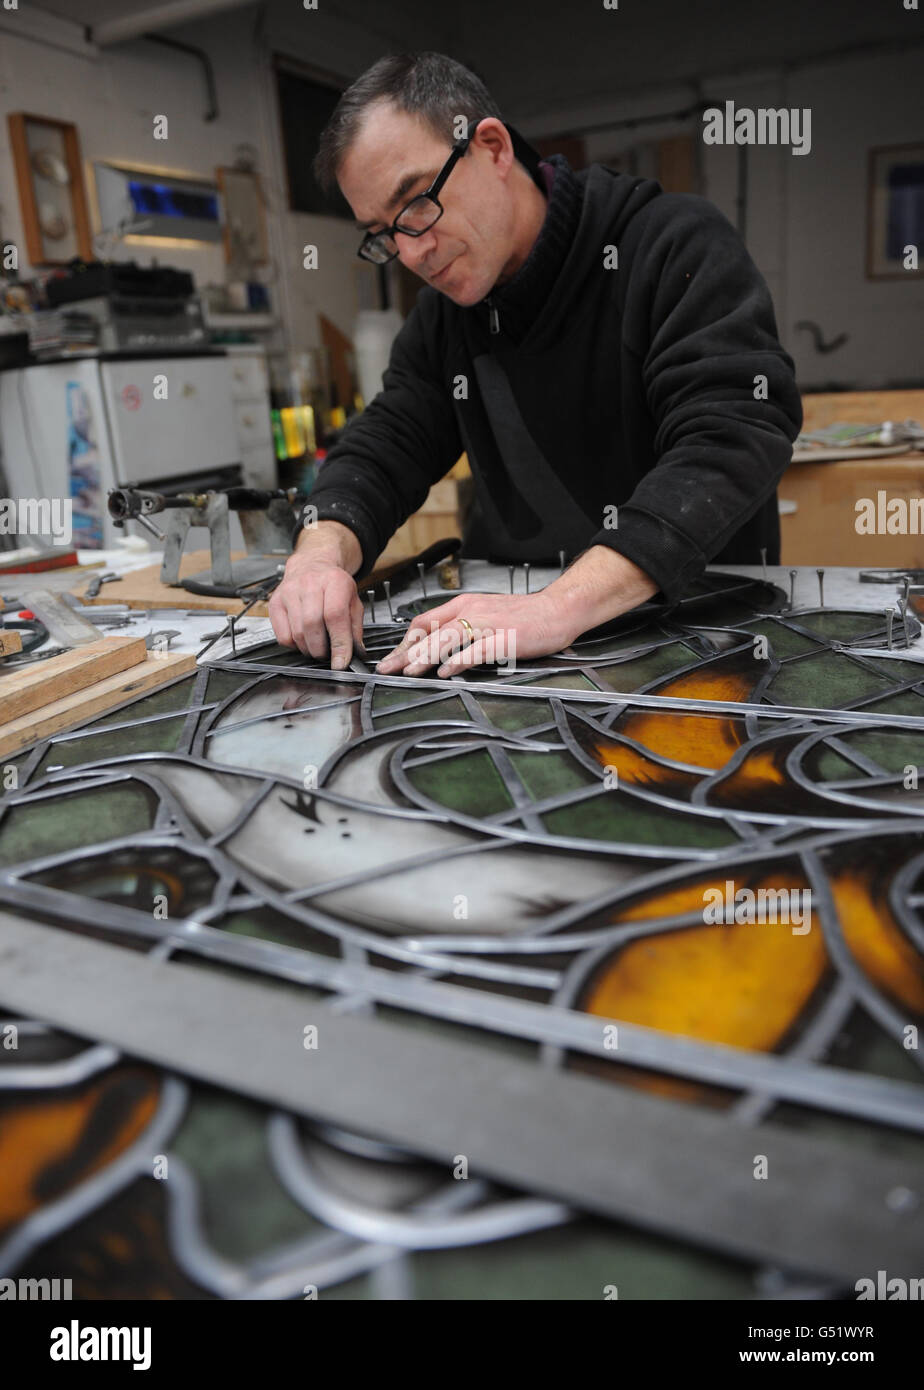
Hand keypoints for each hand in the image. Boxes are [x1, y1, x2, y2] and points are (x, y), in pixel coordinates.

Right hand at [268, 521, 363, 667]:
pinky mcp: (275, 603)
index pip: (335, 616)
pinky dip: (294, 645)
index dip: (339, 643)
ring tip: (317, 647)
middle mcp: (309, 584)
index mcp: (334, 581)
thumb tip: (355, 653)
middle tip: (327, 655)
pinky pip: (283, 636)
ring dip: (309, 649)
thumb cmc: (333, 586)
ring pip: (297, 633)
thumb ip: (355, 628)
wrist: (311, 565)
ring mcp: (289, 592)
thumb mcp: (353, 601)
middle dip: (321, 649)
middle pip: (312, 625)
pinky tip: (303, 639)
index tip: (341, 662)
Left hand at [375, 590, 575, 677]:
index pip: (425, 621)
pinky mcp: (505, 638)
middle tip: (388, 668)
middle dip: (406, 652)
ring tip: (410, 671)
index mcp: (465, 604)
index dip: (406, 641)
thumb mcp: (485, 614)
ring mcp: (489, 624)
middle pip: (431, 631)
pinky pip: (477, 650)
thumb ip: (461, 625)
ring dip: (427, 655)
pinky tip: (446, 672)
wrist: (558, 610)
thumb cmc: (523, 616)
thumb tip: (435, 643)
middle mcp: (473, 611)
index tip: (393, 658)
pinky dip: (460, 661)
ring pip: (449, 638)